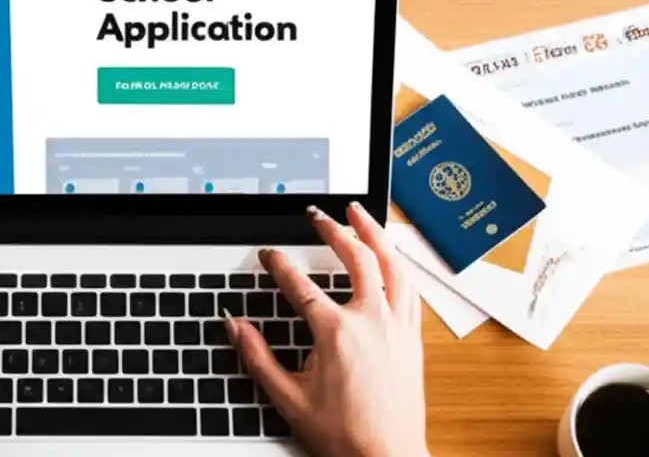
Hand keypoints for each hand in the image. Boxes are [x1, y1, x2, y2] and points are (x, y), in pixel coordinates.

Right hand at [227, 203, 428, 456]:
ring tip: (361, 214)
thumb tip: (235, 327)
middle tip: (318, 216)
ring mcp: (397, 327)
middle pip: (356, 257)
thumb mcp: (287, 398)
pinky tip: (392, 257)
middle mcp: (371, 321)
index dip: (279, 265)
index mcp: (337, 333)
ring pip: (392, 265)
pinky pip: (410, 288)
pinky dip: (399, 265)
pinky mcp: (413, 338)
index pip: (301, 285)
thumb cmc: (343, 435)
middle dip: (334, 230)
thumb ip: (256, 357)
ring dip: (375, 234)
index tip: (269, 254)